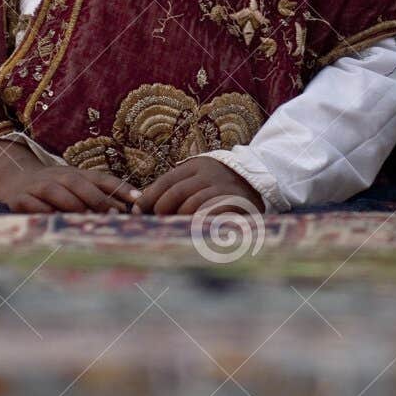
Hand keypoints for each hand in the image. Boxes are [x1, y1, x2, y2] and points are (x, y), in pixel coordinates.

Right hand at [0, 139, 139, 213]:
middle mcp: (56, 177)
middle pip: (77, 182)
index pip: (99, 178)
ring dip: (72, 204)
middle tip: (112, 215)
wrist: (14, 180)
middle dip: (96, 198)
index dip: (119, 187)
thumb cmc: (53, 190)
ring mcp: (37, 187)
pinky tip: (55, 220)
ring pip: (55, 192)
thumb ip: (100, 196)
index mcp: (73, 174)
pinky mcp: (19, 200)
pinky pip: (32, 204)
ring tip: (86, 218)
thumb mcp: (76, 188)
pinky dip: (44, 211)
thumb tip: (132, 210)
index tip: (138, 200)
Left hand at [135, 156, 263, 216]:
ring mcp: (223, 188)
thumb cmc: (218, 185)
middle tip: (156, 221)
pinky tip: (192, 230)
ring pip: (192, 205)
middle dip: (162, 209)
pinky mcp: (235, 203)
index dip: (148, 197)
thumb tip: (141, 207)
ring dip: (179, 219)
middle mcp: (209, 174)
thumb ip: (175, 189)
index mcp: (196, 166)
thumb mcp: (198, 179)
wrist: (259, 180)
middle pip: (176, 192)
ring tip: (173, 228)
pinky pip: (211, 214)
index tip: (137, 212)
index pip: (166, 181)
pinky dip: (199, 223)